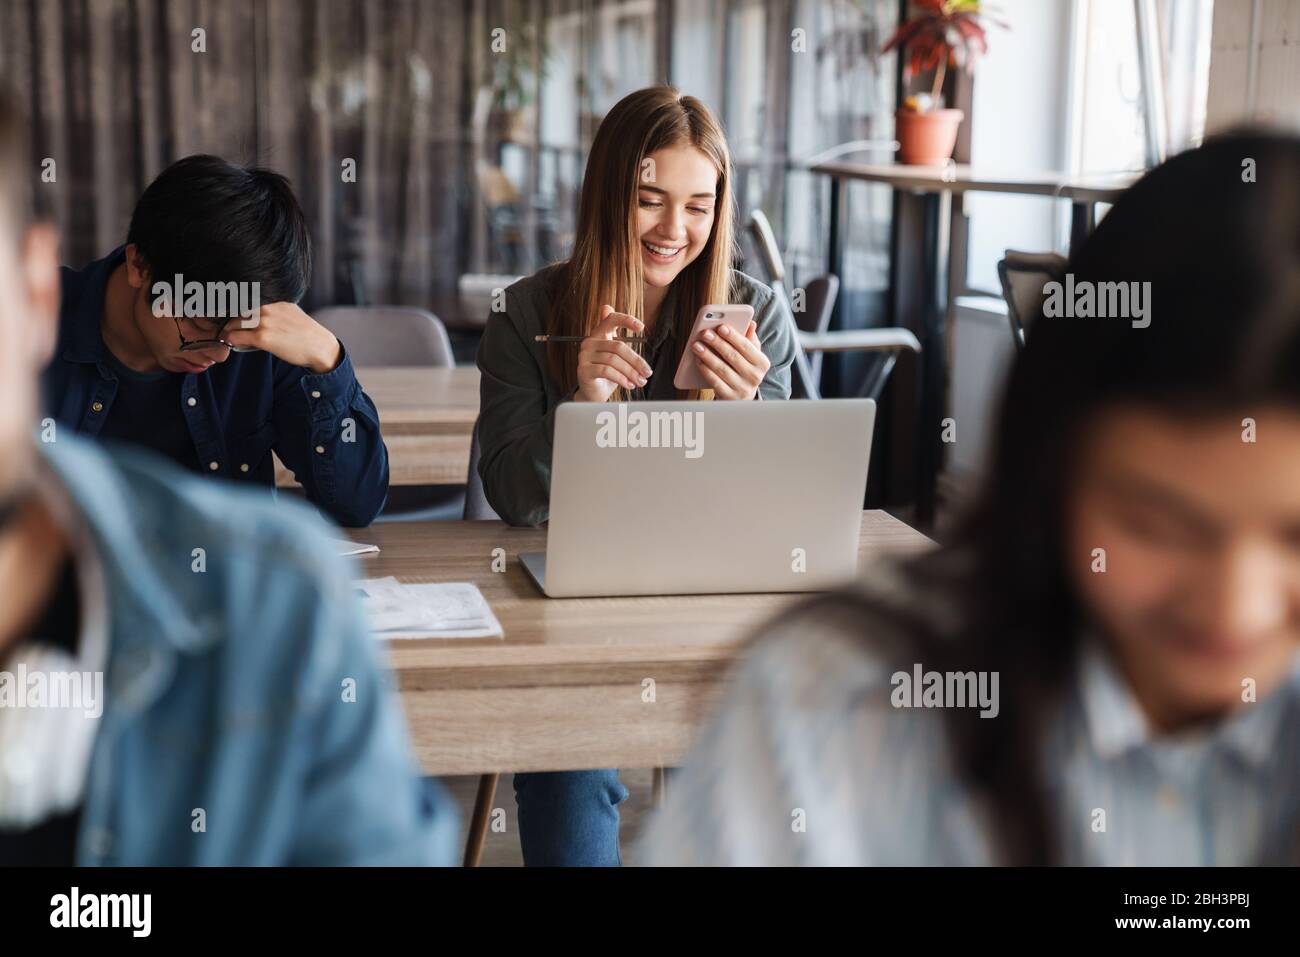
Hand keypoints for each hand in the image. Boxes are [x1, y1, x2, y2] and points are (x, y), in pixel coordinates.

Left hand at [222, 302, 342, 373]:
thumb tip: (253, 311)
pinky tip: (236, 344)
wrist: (319, 346)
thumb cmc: (304, 331)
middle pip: (233, 310)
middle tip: (225, 328)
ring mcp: (264, 322)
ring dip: (228, 332)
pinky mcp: (262, 338)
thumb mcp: (288, 311)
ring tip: (232, 337)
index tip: (225, 313)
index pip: (241, 297)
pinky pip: (235, 338)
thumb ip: (271, 308)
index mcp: (271, 299)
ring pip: (232, 324)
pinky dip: (232, 341)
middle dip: (226, 320)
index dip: (229, 306)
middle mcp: (266, 307)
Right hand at [574, 305, 653, 401]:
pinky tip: (629, 385)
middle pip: (618, 346)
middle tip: (647, 372)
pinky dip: (621, 379)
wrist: (593, 395)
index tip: (641, 327)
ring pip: (613, 360)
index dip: (626, 320)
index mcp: (599, 335)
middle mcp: (589, 342)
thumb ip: (624, 345)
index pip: (611, 319)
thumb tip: (639, 326)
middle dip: (636, 361)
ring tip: (640, 381)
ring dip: (631, 373)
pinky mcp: (583, 370)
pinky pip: (607, 371)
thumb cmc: (607, 376)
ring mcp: (584, 356)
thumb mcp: (619, 359)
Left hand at [691, 320, 768, 399]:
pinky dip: (706, 370)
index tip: (721, 326)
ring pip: (722, 369)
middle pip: (733, 356)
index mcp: (762, 363)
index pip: (747, 347)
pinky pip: (715, 382)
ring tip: (697, 345)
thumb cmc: (745, 369)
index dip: (733, 336)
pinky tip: (698, 361)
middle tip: (705, 333)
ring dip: (708, 356)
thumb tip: (751, 323)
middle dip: (718, 343)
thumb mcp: (752, 355)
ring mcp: (742, 388)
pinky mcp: (729, 397)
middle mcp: (755, 377)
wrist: (743, 397)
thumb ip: (750, 339)